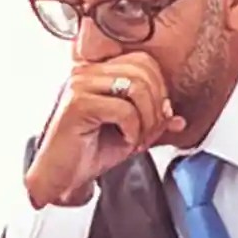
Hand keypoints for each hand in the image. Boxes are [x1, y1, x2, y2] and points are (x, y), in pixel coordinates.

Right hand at [25, 53, 186, 208]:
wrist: (59, 177)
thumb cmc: (86, 154)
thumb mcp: (130, 134)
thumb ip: (153, 122)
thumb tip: (178, 119)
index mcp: (98, 72)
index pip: (143, 61)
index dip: (159, 88)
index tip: (158, 117)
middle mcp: (87, 73)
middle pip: (143, 71)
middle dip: (156, 106)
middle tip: (149, 132)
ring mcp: (80, 85)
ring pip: (136, 87)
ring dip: (146, 119)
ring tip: (136, 139)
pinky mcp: (77, 104)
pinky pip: (123, 109)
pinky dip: (132, 130)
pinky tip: (125, 142)